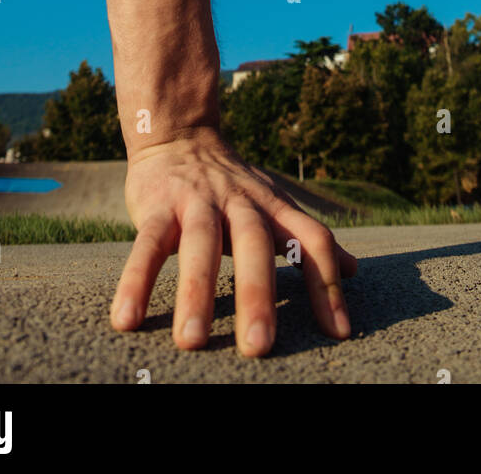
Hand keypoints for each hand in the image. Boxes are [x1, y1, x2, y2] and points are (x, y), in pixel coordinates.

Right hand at [109, 126, 357, 355]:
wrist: (179, 134)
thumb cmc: (232, 184)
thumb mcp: (273, 204)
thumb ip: (305, 238)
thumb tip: (354, 269)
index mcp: (272, 207)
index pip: (311, 241)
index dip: (327, 284)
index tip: (338, 334)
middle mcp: (239, 203)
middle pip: (253, 244)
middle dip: (257, 294)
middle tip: (259, 346)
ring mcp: (196, 202)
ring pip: (198, 245)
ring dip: (195, 292)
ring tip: (191, 341)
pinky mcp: (156, 206)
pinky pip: (145, 245)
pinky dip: (135, 280)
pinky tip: (126, 319)